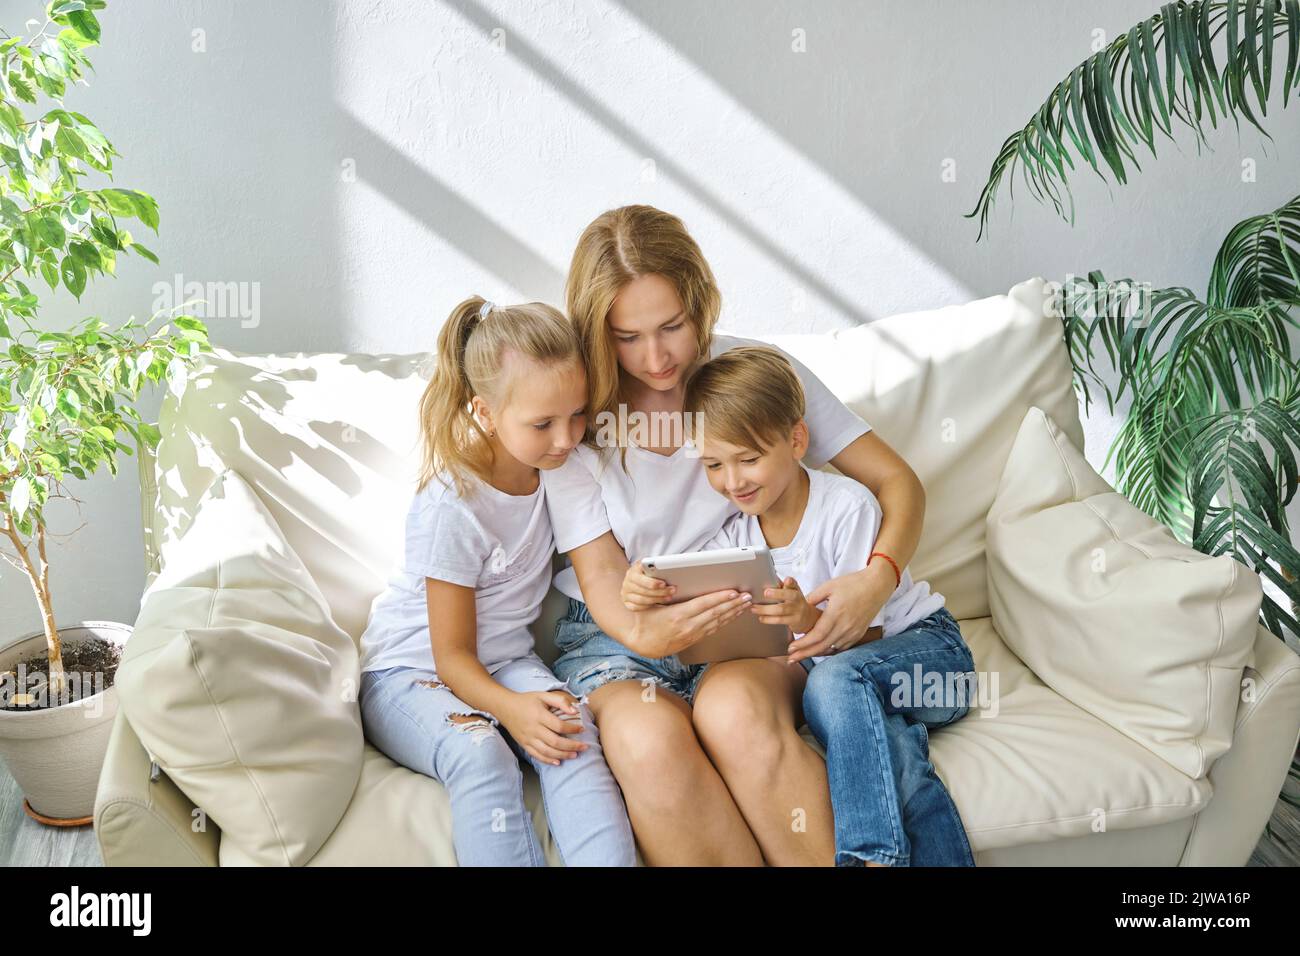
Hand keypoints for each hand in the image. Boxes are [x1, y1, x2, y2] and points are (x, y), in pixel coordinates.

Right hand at [498, 690, 587, 766]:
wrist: (505, 707)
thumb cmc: (527, 700)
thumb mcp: (543, 695)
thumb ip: (559, 701)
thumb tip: (575, 711)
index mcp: (539, 715)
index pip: (559, 726)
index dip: (572, 729)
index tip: (582, 729)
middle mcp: (533, 729)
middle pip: (555, 742)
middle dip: (572, 746)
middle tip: (584, 747)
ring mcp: (528, 738)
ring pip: (547, 751)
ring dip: (562, 755)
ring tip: (575, 755)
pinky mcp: (524, 745)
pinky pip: (537, 755)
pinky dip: (548, 760)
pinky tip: (558, 762)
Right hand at [622, 559, 674, 610]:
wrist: (636, 579)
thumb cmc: (648, 572)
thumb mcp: (651, 567)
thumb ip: (657, 568)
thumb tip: (671, 571)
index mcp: (633, 571)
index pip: (641, 578)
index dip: (653, 582)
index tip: (664, 584)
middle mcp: (627, 582)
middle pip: (643, 590)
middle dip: (659, 592)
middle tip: (672, 591)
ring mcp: (625, 593)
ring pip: (641, 599)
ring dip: (657, 599)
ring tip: (669, 597)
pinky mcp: (626, 602)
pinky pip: (636, 607)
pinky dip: (648, 606)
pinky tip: (658, 604)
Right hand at [630, 588, 753, 657]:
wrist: (643, 644)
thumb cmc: (646, 621)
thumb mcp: (650, 604)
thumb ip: (662, 593)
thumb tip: (673, 581)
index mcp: (678, 615)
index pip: (704, 604)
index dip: (720, 598)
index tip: (733, 592)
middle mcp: (688, 626)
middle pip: (716, 613)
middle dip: (734, 604)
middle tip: (747, 596)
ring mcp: (693, 634)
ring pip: (718, 622)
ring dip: (733, 613)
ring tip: (746, 604)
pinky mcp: (695, 639)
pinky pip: (714, 629)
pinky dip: (726, 621)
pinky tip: (734, 615)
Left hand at [749, 576, 819, 634]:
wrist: (808, 618)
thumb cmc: (795, 602)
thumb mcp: (792, 592)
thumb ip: (783, 585)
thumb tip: (770, 576)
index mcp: (795, 591)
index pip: (794, 584)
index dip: (791, 582)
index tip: (787, 580)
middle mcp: (797, 600)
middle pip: (789, 596)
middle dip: (777, 594)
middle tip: (765, 592)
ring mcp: (796, 611)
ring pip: (781, 609)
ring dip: (766, 609)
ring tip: (754, 608)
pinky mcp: (793, 621)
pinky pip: (779, 620)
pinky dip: (768, 619)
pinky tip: (761, 617)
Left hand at [785, 561, 894, 663]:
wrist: (877, 585)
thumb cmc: (853, 583)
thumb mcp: (829, 586)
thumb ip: (813, 597)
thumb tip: (800, 605)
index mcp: (836, 614)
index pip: (817, 635)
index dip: (803, 644)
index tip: (791, 648)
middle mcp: (845, 626)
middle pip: (822, 646)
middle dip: (805, 654)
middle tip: (791, 659)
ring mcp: (853, 632)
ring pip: (832, 649)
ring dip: (816, 653)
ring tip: (802, 656)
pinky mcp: (859, 633)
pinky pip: (842, 647)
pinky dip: (830, 650)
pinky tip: (821, 651)